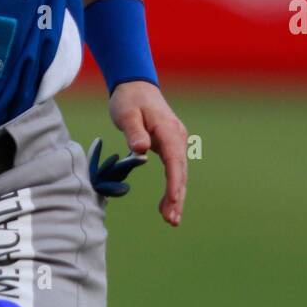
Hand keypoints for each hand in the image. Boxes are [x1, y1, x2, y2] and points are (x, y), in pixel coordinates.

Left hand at [108, 81, 187, 225]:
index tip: (174, 201)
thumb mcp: (126, 114)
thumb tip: (142, 149)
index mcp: (168, 130)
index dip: (174, 182)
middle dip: (177, 197)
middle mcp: (177, 137)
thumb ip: (134, 131)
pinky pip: (174, 170)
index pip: (174, 160)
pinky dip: (172, 188)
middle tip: (171, 220)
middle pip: (180, 171)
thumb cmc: (129, 100)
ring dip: (176, 196)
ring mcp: (176, 142)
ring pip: (179, 173)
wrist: (136, 87)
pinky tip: (167, 205)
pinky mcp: (171, 146)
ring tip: (170, 219)